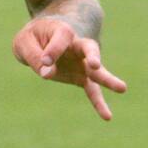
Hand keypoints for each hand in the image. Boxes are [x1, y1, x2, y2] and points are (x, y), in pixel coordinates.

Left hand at [12, 17, 126, 120]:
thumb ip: (35, 56)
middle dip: (93, 57)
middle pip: (90, 49)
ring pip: (97, 71)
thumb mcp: (24, 42)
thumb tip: (48, 74)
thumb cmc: (33, 37)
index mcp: (63, 31)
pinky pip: (92, 90)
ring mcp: (82, 62)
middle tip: (96, 65)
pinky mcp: (81, 76)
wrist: (42, 38)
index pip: (61, 40)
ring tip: (122, 88)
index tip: (44, 61)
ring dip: (107, 80)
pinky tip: (107, 116)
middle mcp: (77, 46)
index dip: (52, 51)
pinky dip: (98, 103)